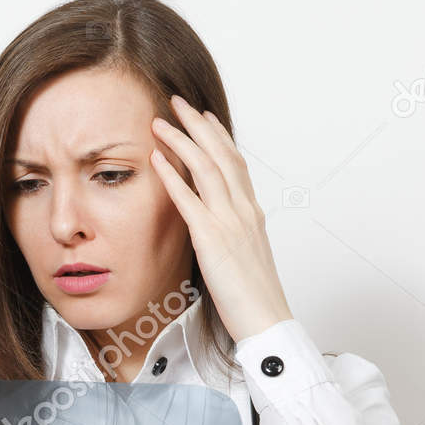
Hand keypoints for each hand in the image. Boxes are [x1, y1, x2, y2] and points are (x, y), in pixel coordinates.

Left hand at [148, 93, 293, 342]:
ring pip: (206, 167)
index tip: (204, 118)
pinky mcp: (213, 240)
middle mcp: (244, 211)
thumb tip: (219, 230)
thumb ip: (232, 237)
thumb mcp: (245, 258)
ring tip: (159, 121)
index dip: (219, 137)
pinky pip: (189, 199)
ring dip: (181, 139)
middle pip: (221, 154)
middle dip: (197, 124)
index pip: (236, 164)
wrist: (267, 322)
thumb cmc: (255, 300)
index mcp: (253, 214)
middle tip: (177, 103)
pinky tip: (157, 158)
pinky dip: (172, 174)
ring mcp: (230, 222)